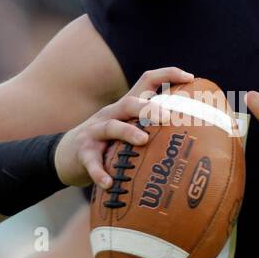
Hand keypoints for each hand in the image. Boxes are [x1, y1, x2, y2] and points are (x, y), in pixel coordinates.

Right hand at [54, 66, 194, 188]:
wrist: (65, 156)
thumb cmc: (108, 145)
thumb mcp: (128, 130)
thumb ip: (152, 129)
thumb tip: (193, 136)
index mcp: (125, 107)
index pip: (147, 81)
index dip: (168, 74)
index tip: (190, 77)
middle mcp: (111, 114)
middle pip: (130, 102)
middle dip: (149, 107)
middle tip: (168, 117)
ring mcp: (94, 132)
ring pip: (111, 126)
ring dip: (128, 131)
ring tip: (143, 141)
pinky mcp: (83, 153)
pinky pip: (92, 162)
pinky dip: (100, 172)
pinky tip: (109, 182)